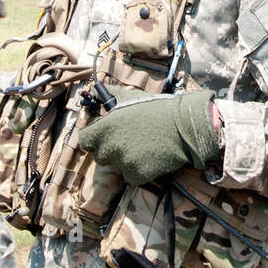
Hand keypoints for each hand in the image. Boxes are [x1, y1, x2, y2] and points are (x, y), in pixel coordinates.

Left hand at [78, 88, 219, 185]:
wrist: (182, 125)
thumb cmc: (156, 109)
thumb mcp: (130, 97)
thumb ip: (109, 95)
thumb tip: (94, 90)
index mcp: (104, 127)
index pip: (85, 141)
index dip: (94, 140)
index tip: (104, 138)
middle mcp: (109, 146)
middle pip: (100, 156)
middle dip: (111, 151)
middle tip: (129, 142)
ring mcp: (123, 162)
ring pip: (117, 168)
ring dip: (127, 161)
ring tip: (143, 148)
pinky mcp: (137, 175)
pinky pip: (131, 177)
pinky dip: (139, 172)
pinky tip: (151, 158)